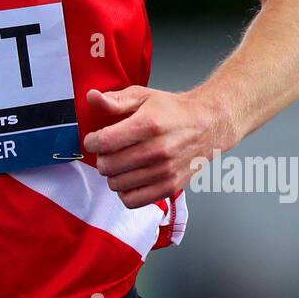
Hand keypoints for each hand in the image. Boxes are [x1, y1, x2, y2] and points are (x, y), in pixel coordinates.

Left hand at [82, 86, 226, 208]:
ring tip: (122, 163)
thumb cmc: (173, 111)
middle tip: (109, 151)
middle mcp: (157, 150)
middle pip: (108, 166)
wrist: (207, 125)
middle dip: (102, 158)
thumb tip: (92, 97)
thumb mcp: (142, 96)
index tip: (94, 139)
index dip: (92, 142)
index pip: (104, 142)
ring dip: (113, 175)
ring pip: (116, 184)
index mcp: (148, 125)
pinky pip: (132, 200)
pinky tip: (130, 178)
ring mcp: (164, 171)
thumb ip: (114, 100)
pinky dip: (125, 191)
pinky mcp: (170, 186)